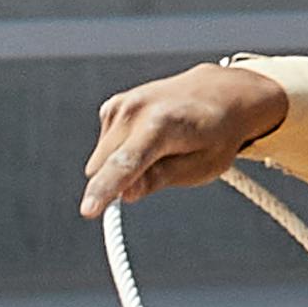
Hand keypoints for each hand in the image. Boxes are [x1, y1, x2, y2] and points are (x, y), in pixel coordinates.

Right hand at [77, 55, 293, 220]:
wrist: (220, 95)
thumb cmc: (216, 135)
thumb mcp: (202, 166)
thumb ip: (161, 178)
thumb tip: (126, 194)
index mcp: (161, 123)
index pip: (125, 163)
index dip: (105, 190)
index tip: (87, 211)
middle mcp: (134, 109)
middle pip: (104, 168)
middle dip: (121, 182)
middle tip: (163, 169)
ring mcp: (120, 104)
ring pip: (101, 161)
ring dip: (122, 167)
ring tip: (161, 150)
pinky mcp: (112, 107)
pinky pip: (105, 148)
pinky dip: (122, 152)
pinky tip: (150, 139)